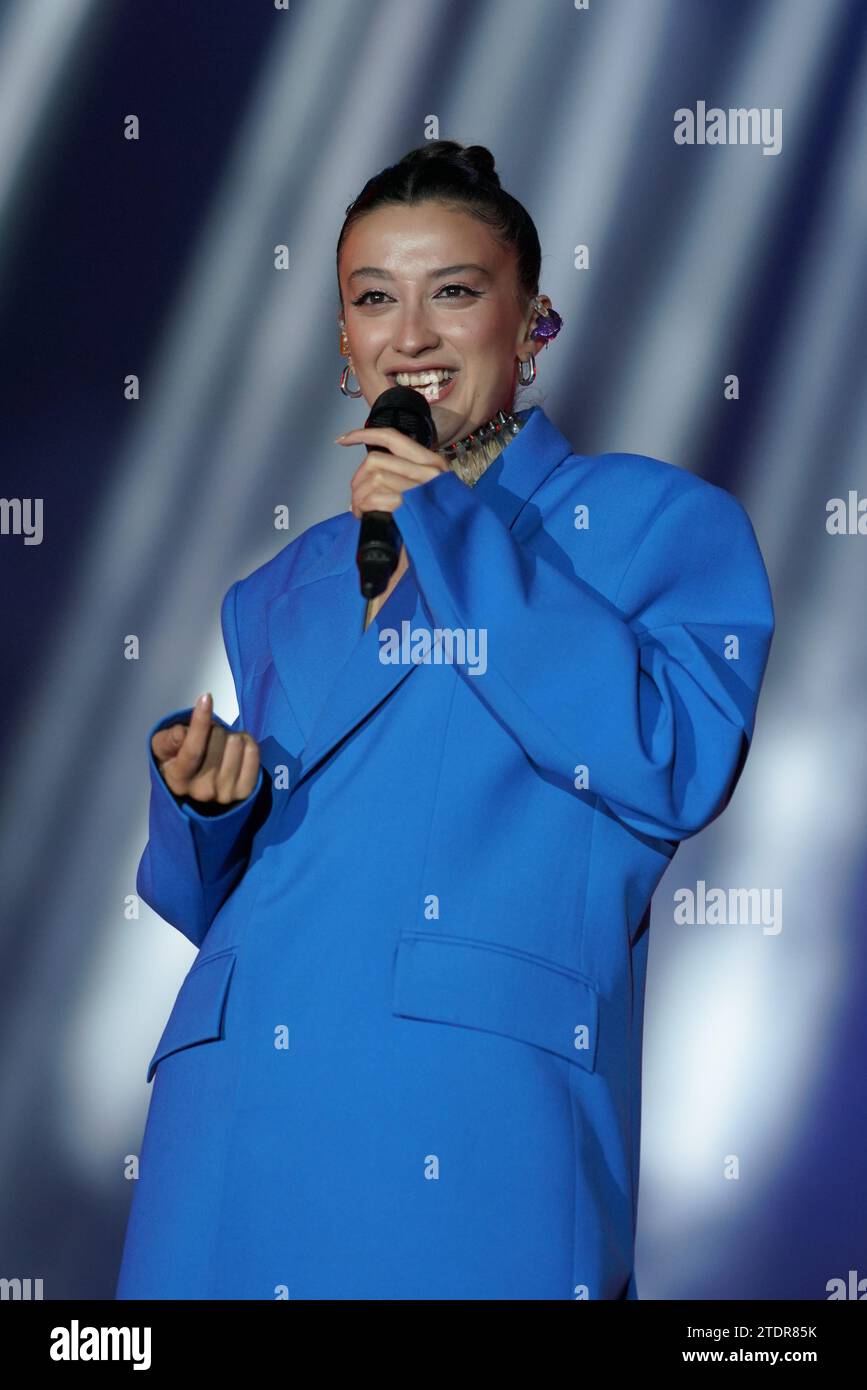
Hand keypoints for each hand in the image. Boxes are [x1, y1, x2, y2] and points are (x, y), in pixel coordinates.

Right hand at [152, 692, 260, 809]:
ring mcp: (224, 794)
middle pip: (216, 743)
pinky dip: (248, 743)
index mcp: (178, 780)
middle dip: (214, 730)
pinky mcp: (244, 792)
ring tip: (224, 742)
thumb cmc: (178, 759)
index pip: (192, 750)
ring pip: (236, 745)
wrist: (198, 782)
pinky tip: (239, 745)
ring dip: (231, 736)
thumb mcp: (163, 746)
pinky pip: (253, 754)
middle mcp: (201, 791)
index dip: (200, 722)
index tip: (206, 698)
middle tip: (211, 735)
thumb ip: (168, 739)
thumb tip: (181, 734)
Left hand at [336, 425, 447, 517]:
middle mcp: (430, 470)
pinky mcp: (414, 504)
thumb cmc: (438, 522)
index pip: (392, 437)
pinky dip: (363, 506)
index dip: (363, 434)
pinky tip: (363, 515)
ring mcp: (423, 487)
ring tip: (360, 510)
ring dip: (358, 496)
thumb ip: (408, 476)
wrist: (458, 549)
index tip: (342, 440)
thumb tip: (374, 473)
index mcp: (433, 462)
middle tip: (356, 499)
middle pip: (375, 460)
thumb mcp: (428, 491)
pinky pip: (376, 497)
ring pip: (373, 477)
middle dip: (357, 480)